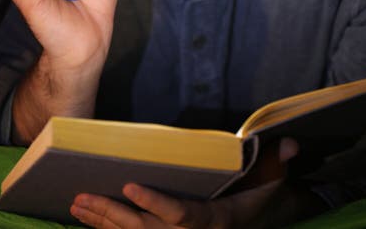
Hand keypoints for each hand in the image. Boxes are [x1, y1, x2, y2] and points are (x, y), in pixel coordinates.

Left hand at [69, 138, 315, 228]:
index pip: (182, 217)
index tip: (130, 184)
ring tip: (76, 203)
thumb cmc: (261, 196)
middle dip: (113, 214)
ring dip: (103, 222)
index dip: (155, 204)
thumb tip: (289, 144)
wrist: (257, 223)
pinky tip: (86, 218)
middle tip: (82, 195)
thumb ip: (277, 162)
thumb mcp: (275, 180)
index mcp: (216, 221)